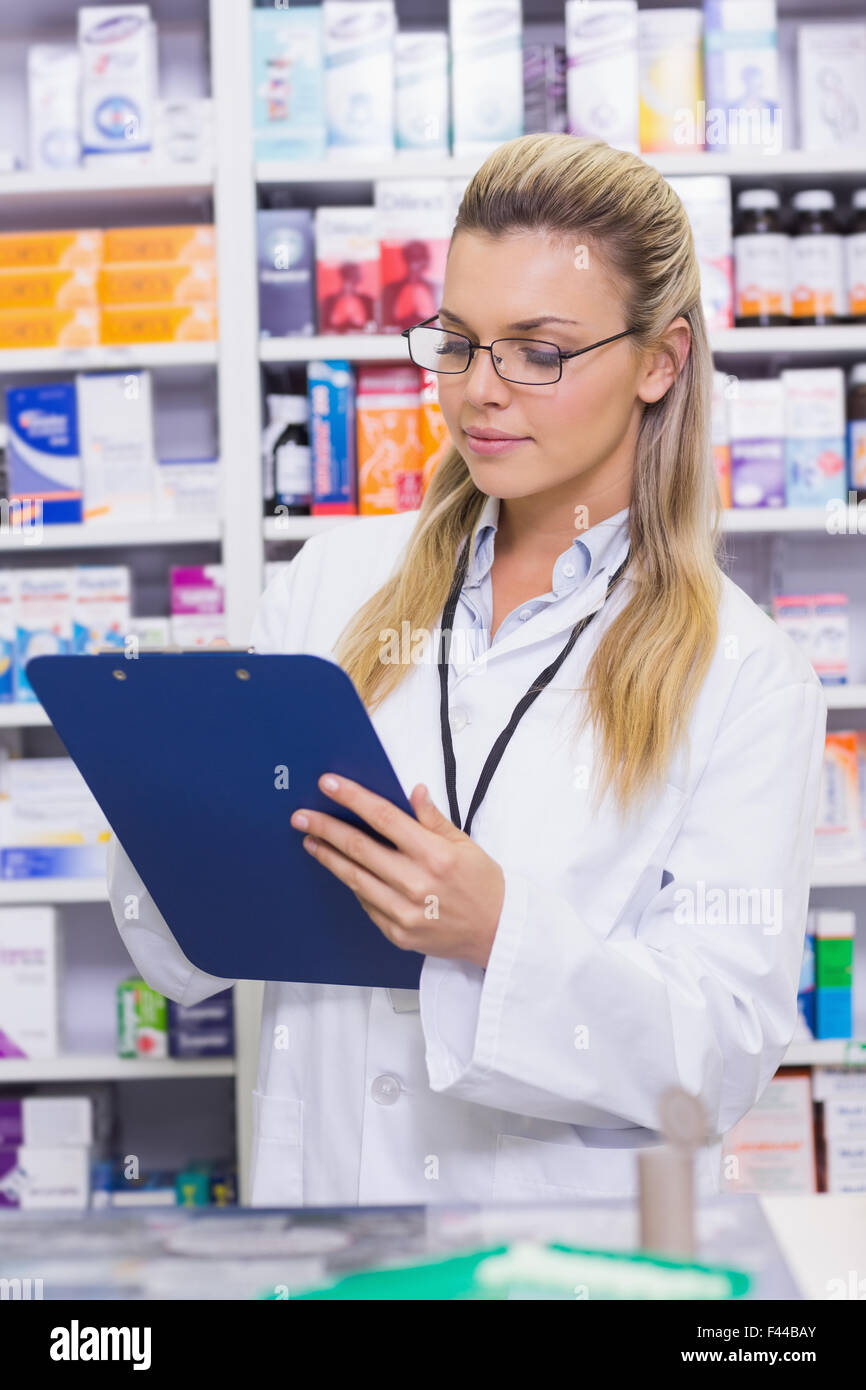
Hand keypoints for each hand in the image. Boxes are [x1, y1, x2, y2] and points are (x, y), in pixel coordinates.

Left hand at [290, 774, 504, 969]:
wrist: (497, 932)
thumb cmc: (482, 884)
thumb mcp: (464, 844)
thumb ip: (433, 819)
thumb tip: (413, 791)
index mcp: (435, 855)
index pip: (385, 818)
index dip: (353, 798)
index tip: (329, 784)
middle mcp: (416, 883)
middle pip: (360, 848)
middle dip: (326, 828)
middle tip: (302, 816)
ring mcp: (404, 912)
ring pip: (355, 878)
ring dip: (329, 857)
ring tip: (311, 840)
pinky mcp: (397, 933)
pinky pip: (366, 904)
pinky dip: (353, 884)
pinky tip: (342, 870)